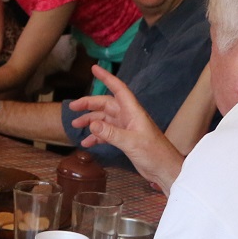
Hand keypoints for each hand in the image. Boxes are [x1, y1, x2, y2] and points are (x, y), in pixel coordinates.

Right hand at [68, 65, 184, 192]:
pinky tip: (87, 142)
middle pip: (106, 104)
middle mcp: (128, 117)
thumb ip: (110, 133)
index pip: (118, 89)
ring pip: (104, 119)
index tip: (94, 68)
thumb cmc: (155, 153)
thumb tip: (92, 124)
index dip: (106, 78)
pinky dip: (96, 136)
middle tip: (72, 107)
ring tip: (76, 125)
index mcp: (133, 112)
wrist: (165, 170)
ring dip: (90, 121)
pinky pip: (106, 133)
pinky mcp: (125, 139)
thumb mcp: (131, 142)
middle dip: (89, 104)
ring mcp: (126, 128)